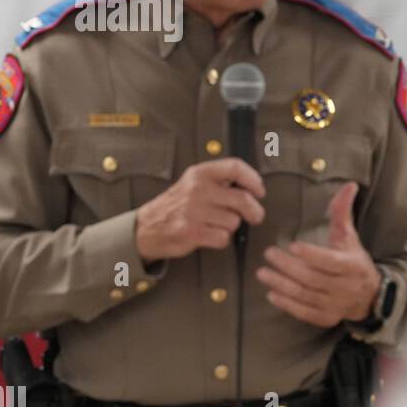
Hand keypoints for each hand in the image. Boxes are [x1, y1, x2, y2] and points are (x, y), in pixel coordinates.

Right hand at [135, 158, 265, 261]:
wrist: (146, 227)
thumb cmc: (177, 205)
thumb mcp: (194, 183)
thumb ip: (220, 181)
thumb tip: (253, 188)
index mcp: (200, 173)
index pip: (235, 167)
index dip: (253, 179)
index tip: (260, 191)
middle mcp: (197, 189)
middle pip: (242, 199)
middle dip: (255, 211)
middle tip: (256, 216)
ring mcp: (194, 211)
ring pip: (234, 221)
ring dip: (231, 227)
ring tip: (216, 224)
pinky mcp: (192, 232)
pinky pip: (223, 238)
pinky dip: (221, 240)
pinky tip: (210, 235)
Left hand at [256, 181, 381, 327]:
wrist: (369, 296)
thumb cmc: (354, 261)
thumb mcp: (350, 237)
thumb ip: (343, 212)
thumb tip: (349, 185)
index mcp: (352, 266)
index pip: (330, 261)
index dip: (311, 255)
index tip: (292, 245)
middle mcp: (345, 287)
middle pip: (312, 278)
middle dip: (288, 267)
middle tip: (268, 254)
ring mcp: (336, 305)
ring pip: (306, 295)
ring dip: (282, 284)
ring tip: (263, 273)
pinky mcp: (327, 318)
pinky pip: (305, 312)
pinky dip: (287, 304)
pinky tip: (272, 294)